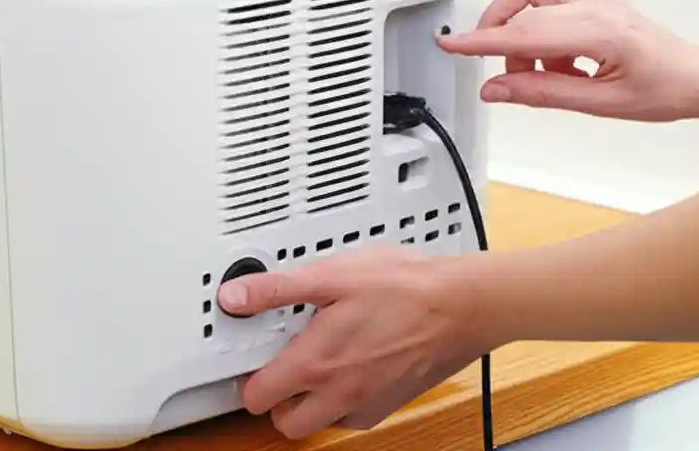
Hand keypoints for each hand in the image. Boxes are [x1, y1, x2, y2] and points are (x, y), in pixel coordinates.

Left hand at [216, 247, 486, 438]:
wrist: (462, 305)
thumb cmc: (404, 288)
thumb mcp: (331, 275)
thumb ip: (276, 290)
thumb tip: (235, 298)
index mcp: (315, 364)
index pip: (257, 398)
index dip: (246, 378)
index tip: (251, 358)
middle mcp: (339, 394)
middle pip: (285, 423)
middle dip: (276, 401)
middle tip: (280, 366)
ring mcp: (367, 403)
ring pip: (320, 423)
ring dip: (310, 403)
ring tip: (317, 362)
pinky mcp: (391, 403)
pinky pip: (353, 417)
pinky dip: (343, 401)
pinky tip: (350, 366)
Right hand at [438, 0, 698, 120]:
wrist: (697, 77)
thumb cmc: (664, 90)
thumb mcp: (600, 104)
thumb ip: (542, 94)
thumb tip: (497, 89)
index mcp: (600, 31)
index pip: (525, 32)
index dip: (482, 39)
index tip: (453, 43)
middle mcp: (597, 5)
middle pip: (523, 0)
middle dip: (501, 35)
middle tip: (502, 70)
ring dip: (521, 31)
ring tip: (539, 72)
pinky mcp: (595, 2)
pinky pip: (550, 5)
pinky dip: (540, 33)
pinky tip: (558, 64)